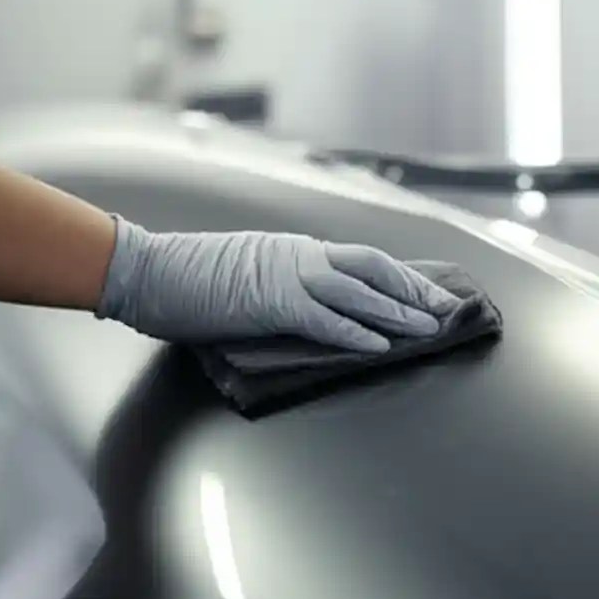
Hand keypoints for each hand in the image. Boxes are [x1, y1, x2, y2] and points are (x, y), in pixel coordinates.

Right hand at [96, 216, 460, 350]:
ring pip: (359, 294)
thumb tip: (319, 309)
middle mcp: (303, 257)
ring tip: (428, 330)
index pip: (366, 262)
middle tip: (448, 311)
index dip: (404, 279)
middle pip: (376, 271)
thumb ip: (287, 286)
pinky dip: (355, 334)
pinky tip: (380, 347)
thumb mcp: (250, 273)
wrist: (150, 270)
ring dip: (397, 314)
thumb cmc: (192, 278)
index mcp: (299, 251)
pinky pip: (324, 320)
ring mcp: (288, 277)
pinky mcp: (271, 303)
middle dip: (415, 292)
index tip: (431, 294)